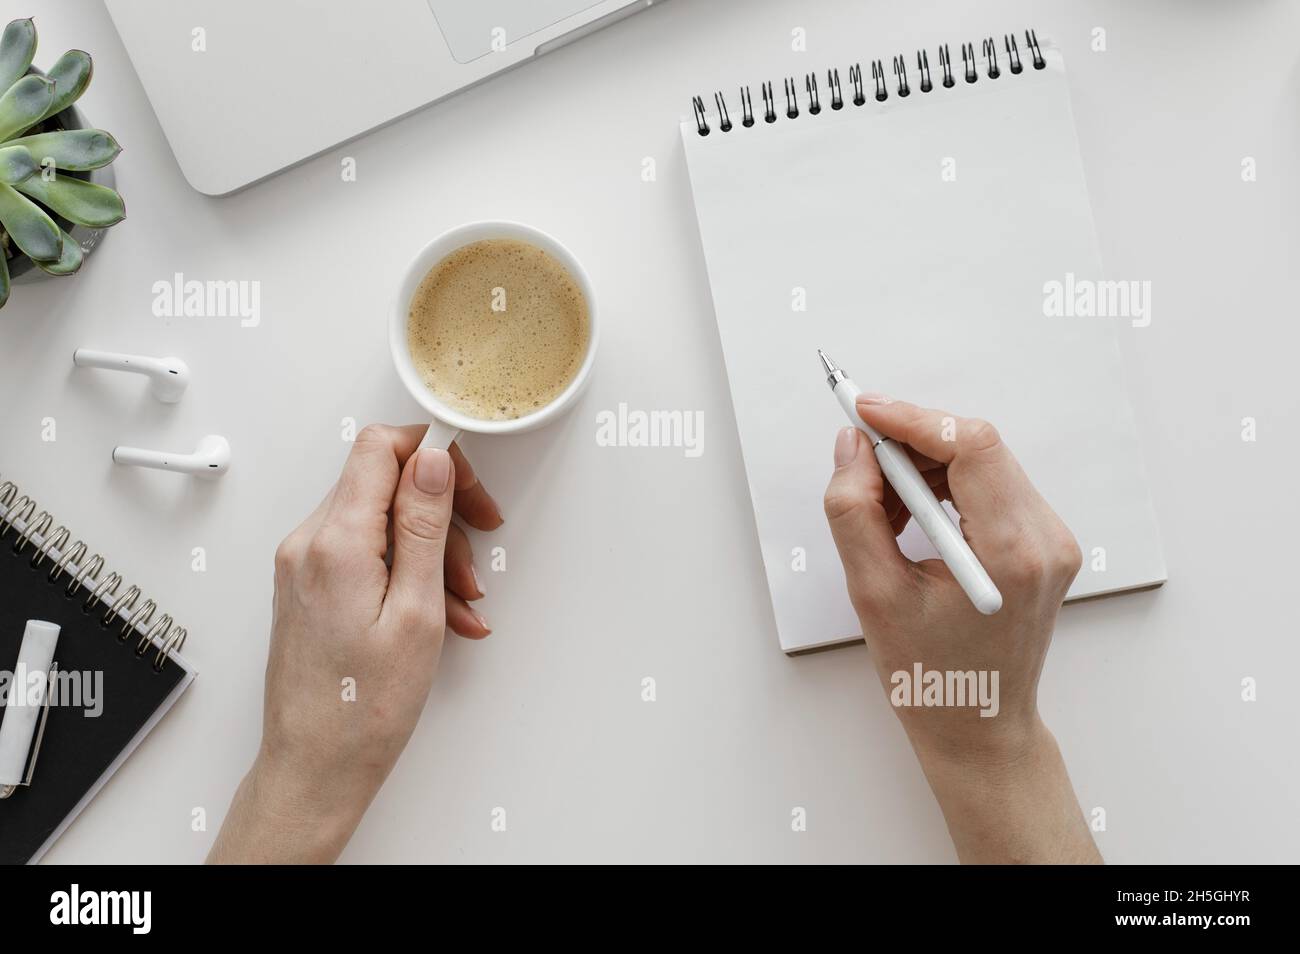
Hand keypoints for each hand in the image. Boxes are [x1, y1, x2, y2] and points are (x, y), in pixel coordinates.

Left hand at [209, 425, 502, 862]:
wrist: (314, 768)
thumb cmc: (362, 708)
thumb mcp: (416, 611)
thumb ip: (422, 527)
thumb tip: (431, 462)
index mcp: (335, 542)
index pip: (380, 447)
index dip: (432, 453)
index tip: (468, 485)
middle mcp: (308, 544)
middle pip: (384, 481)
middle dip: (441, 510)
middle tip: (480, 542)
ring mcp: (303, 565)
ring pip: (380, 519)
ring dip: (431, 548)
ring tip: (462, 599)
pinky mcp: (308, 586)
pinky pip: (365, 553)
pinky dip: (406, 571)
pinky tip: (439, 612)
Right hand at [824, 396, 1099, 862]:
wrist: (980, 727)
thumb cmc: (933, 677)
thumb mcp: (874, 594)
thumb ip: (856, 512)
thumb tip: (852, 449)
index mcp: (1012, 554)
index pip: (971, 447)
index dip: (912, 420)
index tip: (864, 412)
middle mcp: (1045, 539)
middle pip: (978, 447)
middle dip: (912, 442)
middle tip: (859, 458)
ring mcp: (1051, 540)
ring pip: (982, 462)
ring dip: (924, 467)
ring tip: (881, 508)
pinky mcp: (1042, 543)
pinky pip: (989, 487)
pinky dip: (944, 488)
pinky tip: (909, 521)